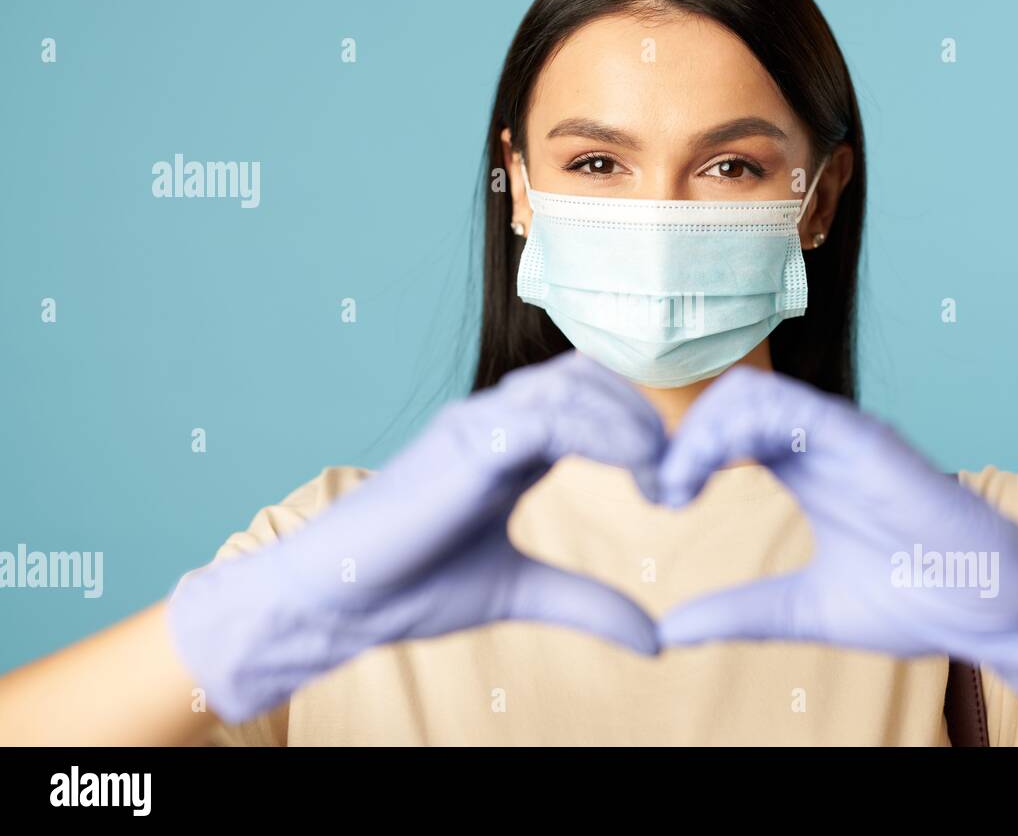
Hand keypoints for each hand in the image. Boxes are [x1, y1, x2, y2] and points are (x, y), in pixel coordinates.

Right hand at [165, 351, 666, 722]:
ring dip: (634, 424)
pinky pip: (549, 416)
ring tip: (663, 478)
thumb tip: (657, 641)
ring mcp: (477, 423)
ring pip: (575, 388)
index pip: (588, 397)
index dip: (639, 427)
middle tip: (676, 481)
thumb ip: (589, 603)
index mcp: (508, 442)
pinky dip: (604, 433)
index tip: (672, 488)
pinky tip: (637, 468)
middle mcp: (493, 419)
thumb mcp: (521, 593)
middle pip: (589, 378)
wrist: (338, 600)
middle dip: (644, 418)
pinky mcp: (465, 441)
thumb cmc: (414, 587)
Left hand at [655, 366, 1017, 716]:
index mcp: (803, 467)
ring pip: (751, 391)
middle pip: (728, 399)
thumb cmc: (917, 601)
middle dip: (681, 437)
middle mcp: (820, 441)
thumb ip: (738, 611)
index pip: (724, 427)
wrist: (992, 613)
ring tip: (679, 486)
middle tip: (663, 492)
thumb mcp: (804, 609)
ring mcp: (845, 437)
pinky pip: (793, 408)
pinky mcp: (869, 442)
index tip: (662, 501)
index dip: (681, 452)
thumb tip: (665, 631)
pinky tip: (711, 473)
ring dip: (699, 430)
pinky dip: (737, 428)